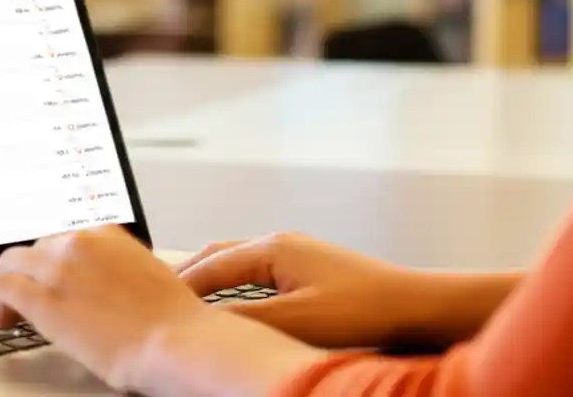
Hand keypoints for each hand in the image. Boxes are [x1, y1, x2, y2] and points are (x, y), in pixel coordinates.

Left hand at [0, 226, 324, 396]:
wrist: (175, 340)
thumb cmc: (171, 321)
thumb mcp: (145, 277)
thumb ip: (114, 272)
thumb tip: (94, 289)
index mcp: (105, 234)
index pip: (60, 239)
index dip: (47, 259)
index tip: (41, 272)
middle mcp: (78, 242)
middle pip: (34, 250)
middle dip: (27, 273)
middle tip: (23, 296)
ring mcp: (57, 267)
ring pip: (10, 263)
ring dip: (5, 286)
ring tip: (5, 311)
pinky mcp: (41, 297)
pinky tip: (1, 320)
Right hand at [179, 232, 514, 349]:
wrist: (417, 308)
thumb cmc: (367, 310)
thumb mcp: (298, 321)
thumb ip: (247, 322)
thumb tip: (205, 326)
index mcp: (274, 248)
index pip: (210, 265)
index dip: (179, 286)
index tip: (154, 302)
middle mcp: (282, 246)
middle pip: (219, 257)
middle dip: (189, 277)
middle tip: (161, 298)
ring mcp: (298, 258)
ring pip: (239, 266)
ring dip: (212, 284)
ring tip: (189, 305)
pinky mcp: (311, 275)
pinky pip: (258, 278)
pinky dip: (235, 291)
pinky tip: (234, 313)